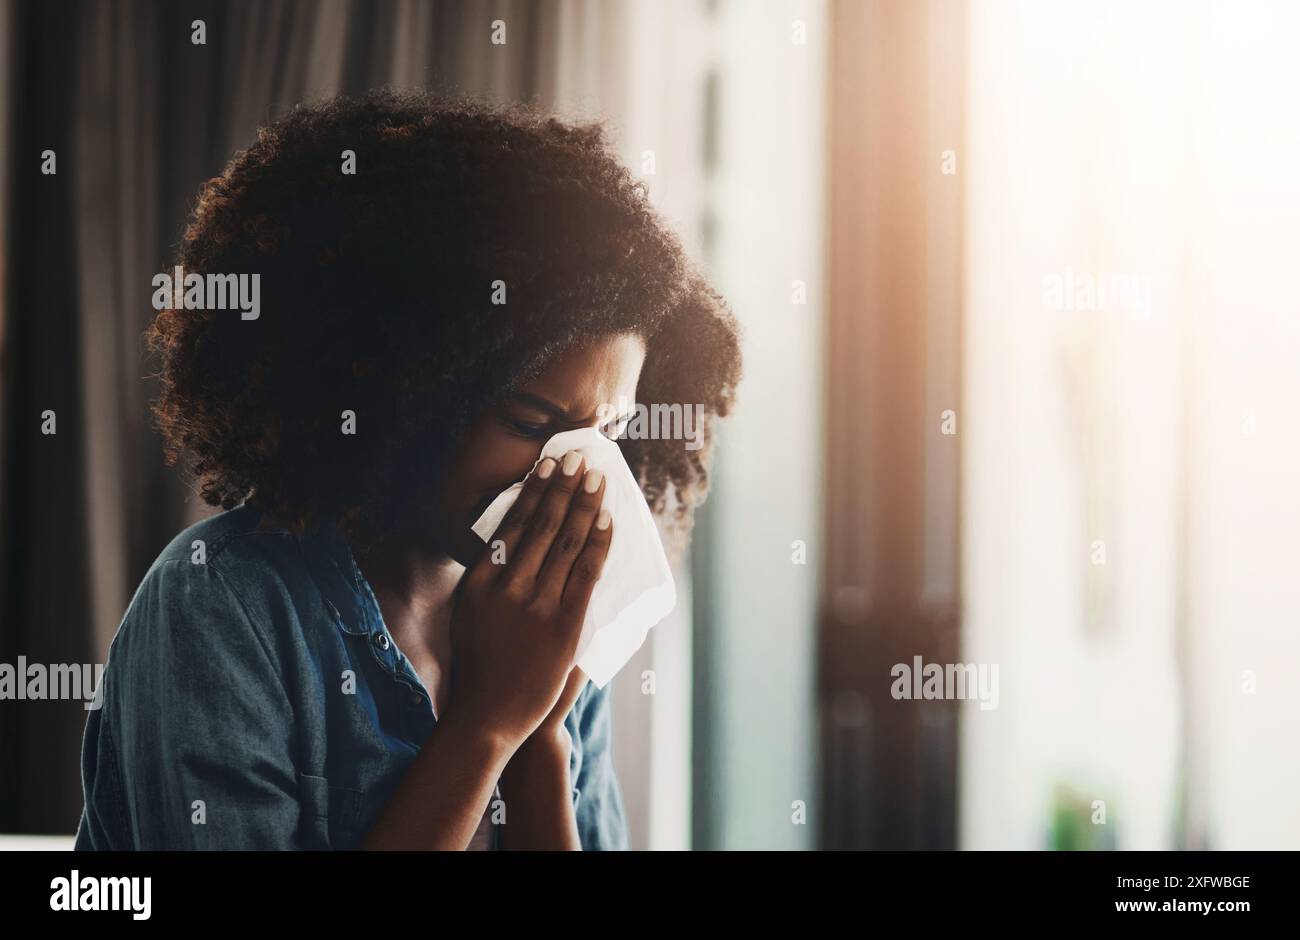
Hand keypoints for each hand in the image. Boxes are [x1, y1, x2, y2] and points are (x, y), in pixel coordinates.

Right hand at [446, 450, 611, 751]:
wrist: (487, 718)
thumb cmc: (478, 667)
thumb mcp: (468, 614)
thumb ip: (488, 580)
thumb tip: (508, 542)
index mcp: (479, 582)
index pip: (511, 524)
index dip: (534, 492)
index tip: (548, 466)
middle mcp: (507, 587)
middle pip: (541, 525)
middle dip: (564, 487)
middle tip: (579, 458)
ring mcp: (536, 605)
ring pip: (566, 542)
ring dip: (585, 505)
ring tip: (597, 478)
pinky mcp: (563, 625)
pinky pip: (586, 573)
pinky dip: (598, 543)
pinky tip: (607, 520)